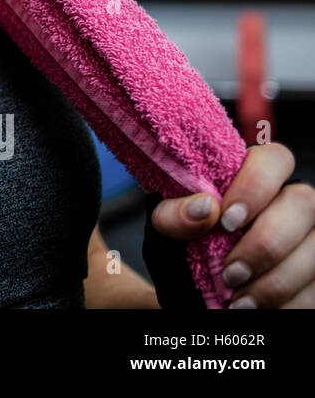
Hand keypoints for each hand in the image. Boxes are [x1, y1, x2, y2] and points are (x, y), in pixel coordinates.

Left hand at [149, 142, 314, 307]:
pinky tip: (258, 310)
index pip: (274, 158)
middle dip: (266, 243)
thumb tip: (204, 208)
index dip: (256, 185)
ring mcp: (312, 238)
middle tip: (230, 273)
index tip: (226, 220)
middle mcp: (293, 202)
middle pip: (304, 203)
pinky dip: (289, 303)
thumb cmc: (188, 245)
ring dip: (277, 282)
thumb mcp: (168, 229)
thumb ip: (174, 214)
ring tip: (239, 301)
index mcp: (256, 178)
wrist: (196, 288)